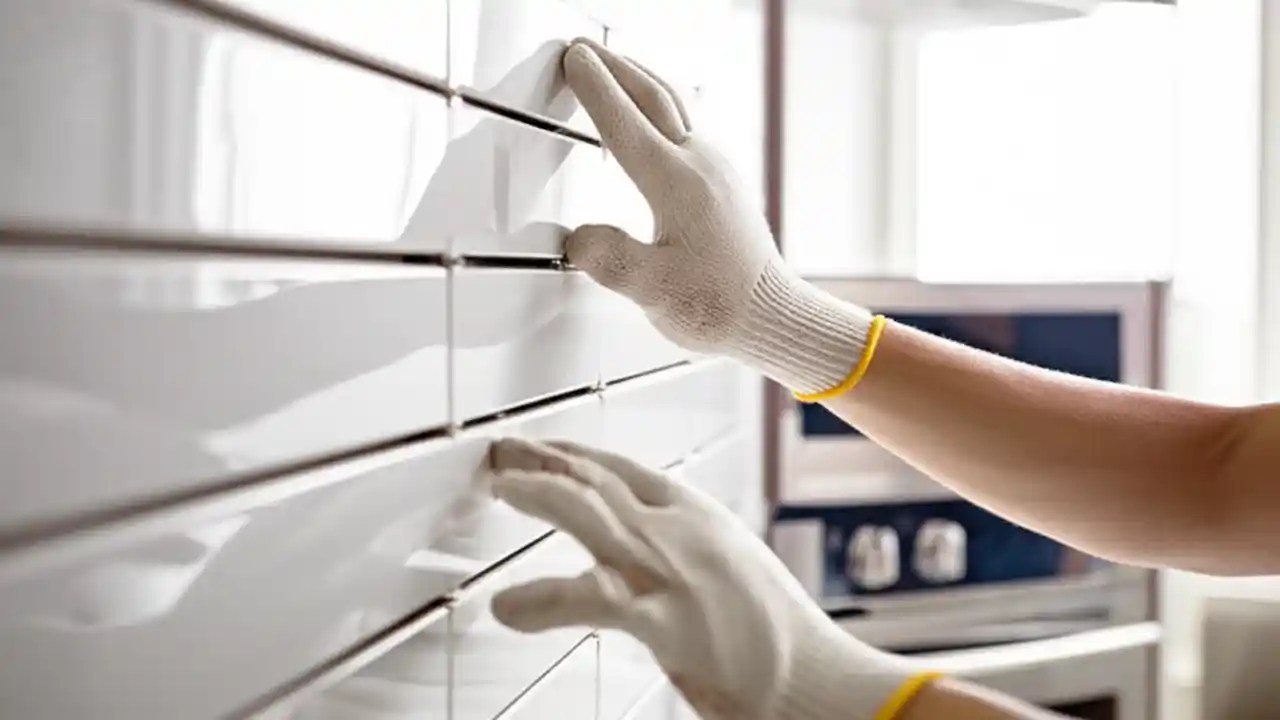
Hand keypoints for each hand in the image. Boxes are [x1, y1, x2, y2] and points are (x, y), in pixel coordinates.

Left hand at [486, 438, 919, 719]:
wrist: (821, 681)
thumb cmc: (778, 637)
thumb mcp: (729, 567)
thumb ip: (683, 547)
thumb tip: (642, 542)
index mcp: (700, 516)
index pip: (624, 470)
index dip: (575, 456)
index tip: (539, 448)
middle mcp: (685, 530)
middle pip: (599, 479)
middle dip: (544, 460)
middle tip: (502, 452)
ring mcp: (674, 570)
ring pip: (591, 514)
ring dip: (540, 493)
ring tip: (500, 485)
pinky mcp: (669, 620)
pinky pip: (594, 600)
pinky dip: (545, 600)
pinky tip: (509, 608)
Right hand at [562, 40, 874, 396]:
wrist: (773, 315)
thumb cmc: (721, 306)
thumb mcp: (655, 293)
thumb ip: (612, 262)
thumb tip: (577, 239)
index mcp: (677, 185)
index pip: (624, 124)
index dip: (594, 90)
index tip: (571, 61)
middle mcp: (700, 166)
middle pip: (652, 97)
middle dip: (613, 68)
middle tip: (581, 50)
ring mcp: (717, 169)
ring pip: (672, 105)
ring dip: (637, 79)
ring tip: (611, 66)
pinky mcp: (724, 181)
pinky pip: (685, 124)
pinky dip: (657, 104)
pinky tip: (650, 115)